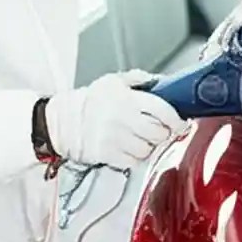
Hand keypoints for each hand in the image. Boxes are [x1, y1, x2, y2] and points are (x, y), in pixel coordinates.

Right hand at [45, 70, 189, 168]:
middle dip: (163, 133)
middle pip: (159, 133)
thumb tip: (161, 82)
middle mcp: (123, 119)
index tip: (180, 122)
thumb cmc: (88, 102)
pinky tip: (129, 148)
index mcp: (127, 99)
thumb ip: (139, 80)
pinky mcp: (109, 155)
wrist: (61, 121)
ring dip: (149, 146)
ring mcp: (116, 139)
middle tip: (159, 130)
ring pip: (148, 149)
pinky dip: (135, 157)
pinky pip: (134, 161)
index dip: (176, 119)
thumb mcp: (113, 82)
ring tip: (140, 138)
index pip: (163, 110)